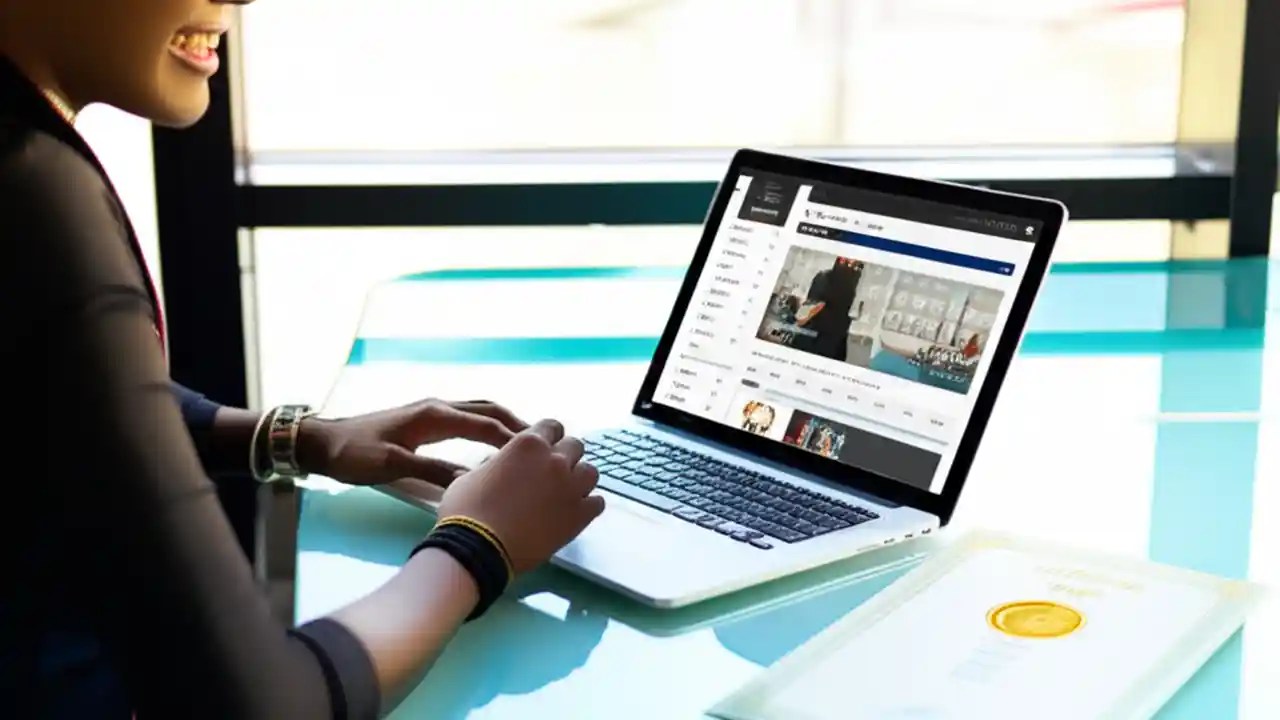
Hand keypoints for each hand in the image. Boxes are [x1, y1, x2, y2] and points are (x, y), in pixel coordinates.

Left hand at [296, 399, 526, 486]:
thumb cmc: (354, 454)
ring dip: (503, 422)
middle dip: (517, 424)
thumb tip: (472, 481)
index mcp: (434, 415)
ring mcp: (431, 411)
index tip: (536, 455)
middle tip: (543, 443)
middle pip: (488, 410)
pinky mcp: (424, 420)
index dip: (512, 440)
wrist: (322, 443)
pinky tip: (491, 443)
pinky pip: (467, 418)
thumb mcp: (392, 466)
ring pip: (478, 410)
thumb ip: (433, 472)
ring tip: (526, 441)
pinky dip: (487, 426)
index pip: (484, 424)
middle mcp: (437, 407)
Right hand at [436, 419, 604, 574]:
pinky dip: (588, 506)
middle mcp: (555, 460)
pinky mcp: (580, 515)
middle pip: (575, 446)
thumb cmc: (466, 510)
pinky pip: (598, 503)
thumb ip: (494, 464)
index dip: (548, 437)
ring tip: (566, 493)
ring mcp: (571, 487)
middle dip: (565, 456)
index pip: (552, 426)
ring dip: (579, 479)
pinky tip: (576, 513)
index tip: (544, 449)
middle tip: (552, 474)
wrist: (478, 547)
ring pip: (591, 472)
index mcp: (528, 444)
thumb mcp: (472, 475)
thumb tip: (496, 465)